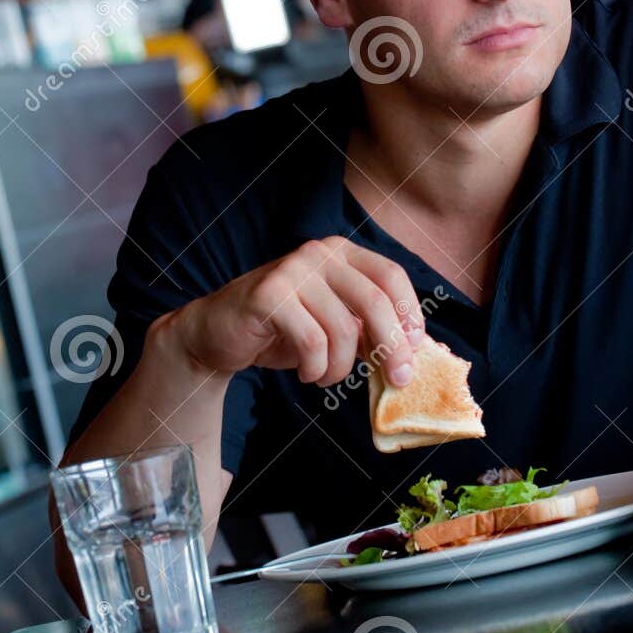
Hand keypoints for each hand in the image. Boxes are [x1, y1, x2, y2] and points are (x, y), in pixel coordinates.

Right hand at [160, 236, 425, 386]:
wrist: (216, 333)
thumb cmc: (282, 331)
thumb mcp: (333, 326)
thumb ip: (367, 329)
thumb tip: (415, 353)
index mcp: (340, 252)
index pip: (391, 276)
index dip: (410, 314)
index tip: (416, 350)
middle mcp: (318, 254)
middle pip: (374, 301)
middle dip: (391, 347)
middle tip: (396, 380)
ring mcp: (291, 271)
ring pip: (342, 330)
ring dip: (340, 367)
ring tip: (325, 378)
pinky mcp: (268, 295)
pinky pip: (311, 341)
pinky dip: (315, 368)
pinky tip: (306, 373)